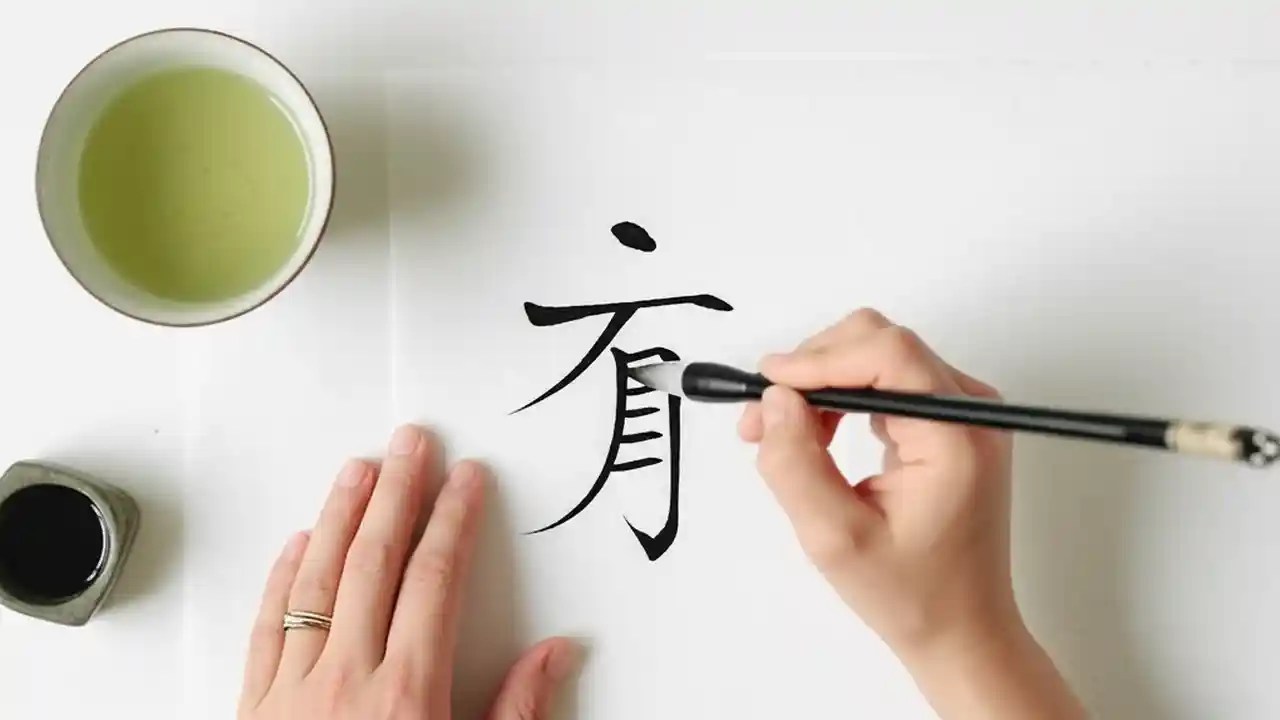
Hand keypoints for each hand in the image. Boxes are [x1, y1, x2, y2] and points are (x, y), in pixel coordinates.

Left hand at [238, 425, 579, 719]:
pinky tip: (298, 542)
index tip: (466, 481)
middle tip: (412, 443)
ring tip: (358, 469)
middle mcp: (346, 680)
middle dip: (398, 491)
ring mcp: (293, 690)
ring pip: (317, 578)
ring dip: (341, 515)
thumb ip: (518, 712)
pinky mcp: (255, 707)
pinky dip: (283, 576)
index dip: (453, 519)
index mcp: (408, 694)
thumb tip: (556, 654)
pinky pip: (267, 624)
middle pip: (376, 560)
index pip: (436, 578)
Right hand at [740, 309, 1086, 718]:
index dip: (820, 359)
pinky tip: (817, 435)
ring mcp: (964, 414)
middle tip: (763, 417)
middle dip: (813, 369)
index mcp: (957, 440)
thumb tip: (774, 401)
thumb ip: (797, 466)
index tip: (767, 384)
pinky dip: (841, 396)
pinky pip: (887, 380)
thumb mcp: (836, 540)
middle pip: (880, 343)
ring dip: (822, 383)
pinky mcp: (949, 422)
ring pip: (878, 356)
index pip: (889, 356)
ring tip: (784, 433)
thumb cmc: (912, 595)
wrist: (962, 628)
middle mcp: (972, 413)